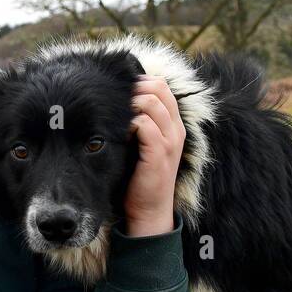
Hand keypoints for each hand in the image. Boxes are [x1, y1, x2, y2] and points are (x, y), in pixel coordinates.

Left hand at [123, 75, 185, 236]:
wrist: (149, 209)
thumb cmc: (141, 176)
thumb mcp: (142, 144)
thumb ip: (138, 122)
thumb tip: (117, 101)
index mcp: (173, 124)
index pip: (162, 87)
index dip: (140, 82)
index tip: (119, 90)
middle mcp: (176, 129)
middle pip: (159, 89)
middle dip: (134, 88)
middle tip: (114, 98)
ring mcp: (170, 141)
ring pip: (153, 104)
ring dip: (130, 104)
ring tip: (115, 114)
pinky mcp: (160, 154)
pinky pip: (146, 126)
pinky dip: (130, 123)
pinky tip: (119, 132)